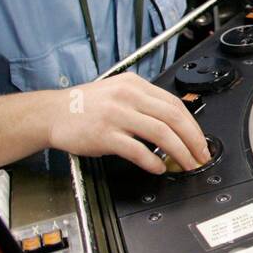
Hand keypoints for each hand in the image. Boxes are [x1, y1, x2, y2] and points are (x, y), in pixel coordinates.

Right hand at [48, 74, 209, 174]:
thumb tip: (174, 124)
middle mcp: (128, 97)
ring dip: (179, 152)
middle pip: (173, 118)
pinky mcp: (104, 135)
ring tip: (186, 164)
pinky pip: (137, 150)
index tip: (200, 140)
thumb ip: (144, 103)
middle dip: (193, 140)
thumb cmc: (86, 106)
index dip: (193, 125)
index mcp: (135, 85)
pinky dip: (152, 161)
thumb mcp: (118, 92)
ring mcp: (116, 115)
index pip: (175, 104)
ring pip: (161, 133)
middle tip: (201, 155)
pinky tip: (158, 168)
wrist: (51, 113)